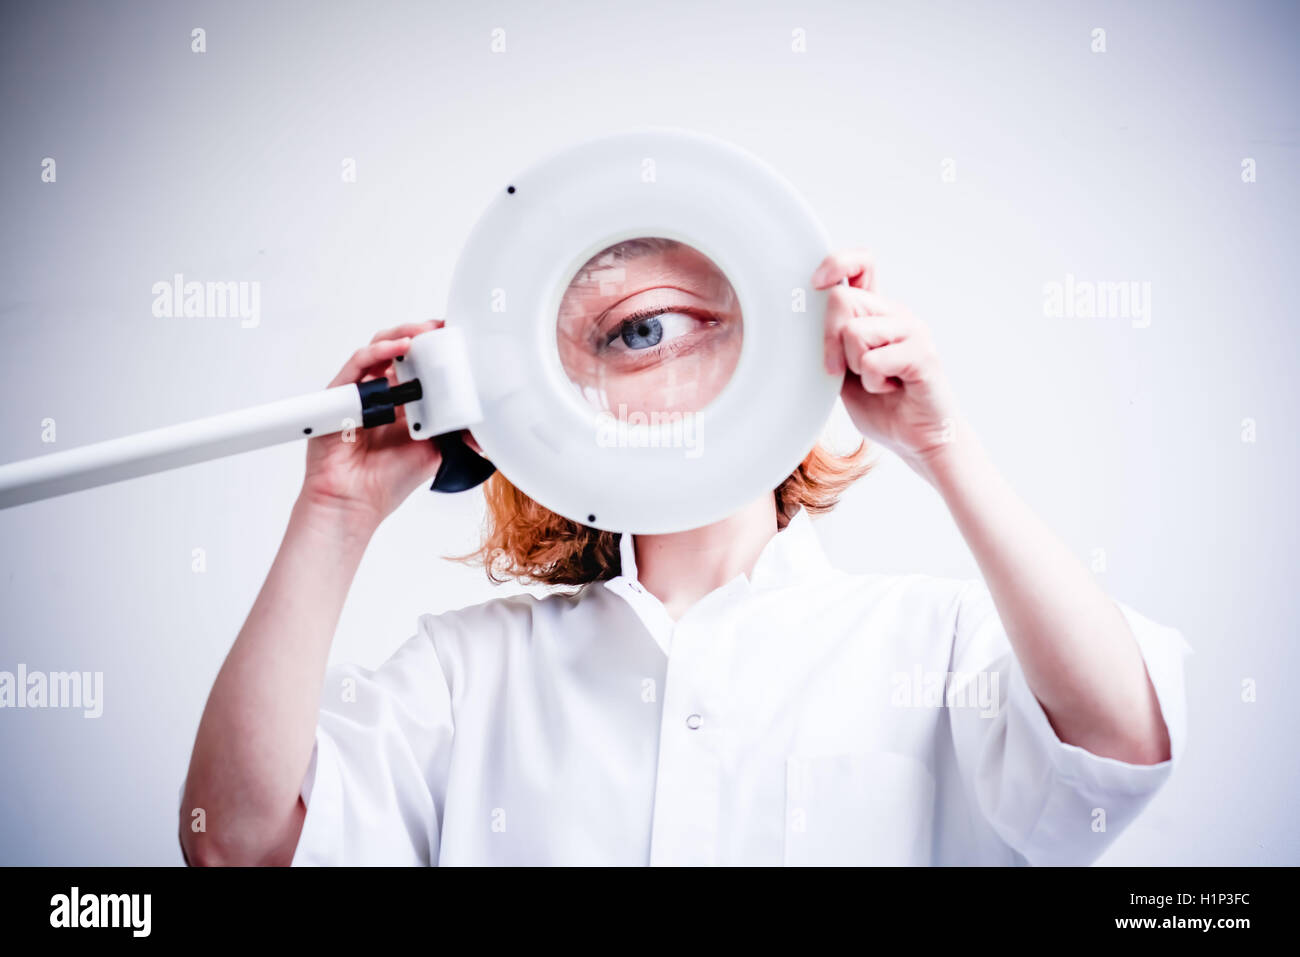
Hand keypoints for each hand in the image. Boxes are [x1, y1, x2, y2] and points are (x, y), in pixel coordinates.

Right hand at [299, 320, 447, 526]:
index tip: (457, 338)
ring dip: (403, 335)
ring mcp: (358, 391)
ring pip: (378, 348)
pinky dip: (379, 352)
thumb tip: (486, 423)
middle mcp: (380, 392)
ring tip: (425, 332)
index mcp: (403, 402)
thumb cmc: (388, 481)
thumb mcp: (436, 450)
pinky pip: (358, 364)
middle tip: (443, 328)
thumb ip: (457, 432)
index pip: (419, 363)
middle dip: (421, 333)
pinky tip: (400, 348)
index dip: (435, 348)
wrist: (356, 503)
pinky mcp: (339, 395)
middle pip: (398, 349)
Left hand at [813, 250, 963, 475]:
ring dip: (854, 367)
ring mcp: (912, 330)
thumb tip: (802, 319)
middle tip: (839, 371)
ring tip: (877, 381)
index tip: (815, 283)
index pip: (861, 263)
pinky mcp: (923, 353)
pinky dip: (873, 384)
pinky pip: (873, 361)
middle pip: (841, 299)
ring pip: (853, 331)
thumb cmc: (882, 406)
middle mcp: (896, 314)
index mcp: (877, 313)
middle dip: (828, 340)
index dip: (836, 263)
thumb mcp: (844, 370)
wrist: (919, 441)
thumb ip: (832, 342)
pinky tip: (892, 390)